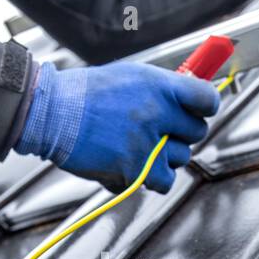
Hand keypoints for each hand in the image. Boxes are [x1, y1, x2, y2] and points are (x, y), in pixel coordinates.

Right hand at [14, 61, 219, 193]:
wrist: (51, 114)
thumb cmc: (85, 95)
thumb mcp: (129, 77)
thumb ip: (162, 89)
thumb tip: (190, 99)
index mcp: (158, 85)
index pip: (207, 98)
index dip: (206, 107)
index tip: (199, 111)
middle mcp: (157, 113)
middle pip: (196, 132)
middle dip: (181, 133)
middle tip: (160, 131)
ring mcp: (148, 144)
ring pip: (180, 159)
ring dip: (164, 157)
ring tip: (135, 146)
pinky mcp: (135, 170)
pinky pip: (161, 182)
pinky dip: (147, 178)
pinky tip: (126, 163)